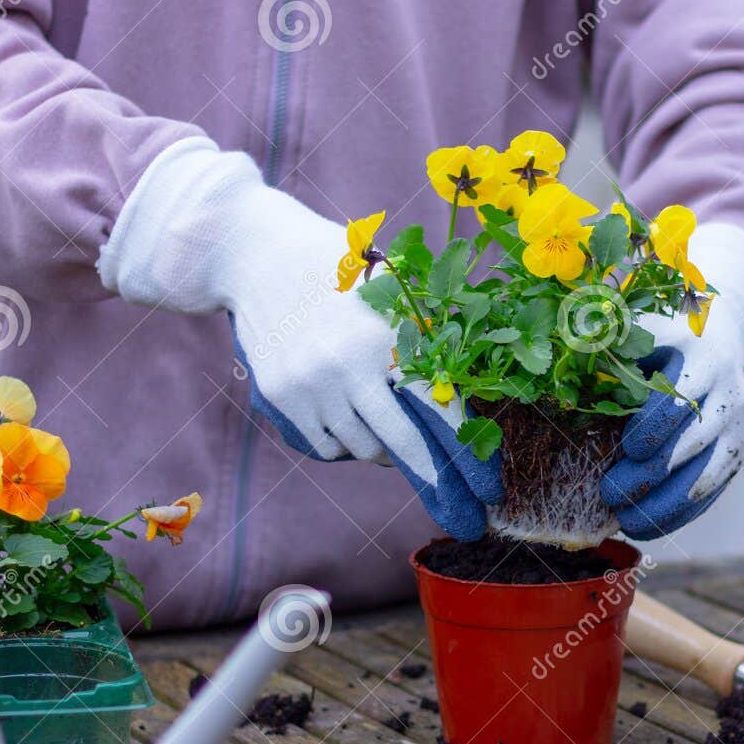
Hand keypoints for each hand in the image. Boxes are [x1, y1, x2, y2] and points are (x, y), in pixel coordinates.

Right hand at [99, 138, 500, 538]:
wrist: (257, 255)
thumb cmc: (338, 270)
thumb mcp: (386, 288)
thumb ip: (418, 333)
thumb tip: (460, 389)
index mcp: (383, 335)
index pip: (434, 403)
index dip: (462, 444)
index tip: (486, 482)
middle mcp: (346, 364)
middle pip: (400, 441)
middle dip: (428, 469)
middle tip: (447, 488)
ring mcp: (309, 384)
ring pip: (361, 448)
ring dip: (380, 448)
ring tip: (383, 426)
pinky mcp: (281, 396)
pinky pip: (325, 446)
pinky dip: (343, 444)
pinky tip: (347, 420)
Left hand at [600, 224, 743, 540]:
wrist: (724, 334)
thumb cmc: (654, 335)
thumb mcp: (629, 327)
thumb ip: (596, 346)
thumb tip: (551, 373)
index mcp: (688, 345)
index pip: (675, 388)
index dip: (654, 422)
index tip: (628, 447)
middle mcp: (720, 379)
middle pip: (689, 436)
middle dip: (649, 470)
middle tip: (607, 491)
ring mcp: (735, 415)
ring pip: (704, 468)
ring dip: (663, 500)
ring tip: (622, 518)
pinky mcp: (738, 446)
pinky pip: (712, 488)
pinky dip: (679, 513)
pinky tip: (643, 527)